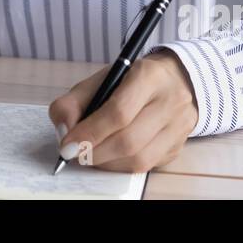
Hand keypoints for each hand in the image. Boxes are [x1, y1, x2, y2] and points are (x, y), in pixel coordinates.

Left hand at [48, 50, 197, 172]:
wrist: (174, 80)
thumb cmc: (130, 80)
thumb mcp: (100, 79)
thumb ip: (74, 101)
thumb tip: (64, 131)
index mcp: (148, 76)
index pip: (118, 112)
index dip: (90, 132)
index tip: (67, 144)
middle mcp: (170, 101)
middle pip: (129, 140)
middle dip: (95, 152)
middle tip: (75, 154)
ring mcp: (179, 126)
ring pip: (140, 158)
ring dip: (107, 163)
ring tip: (90, 155)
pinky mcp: (178, 146)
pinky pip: (147, 166)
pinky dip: (121, 166)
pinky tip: (109, 157)